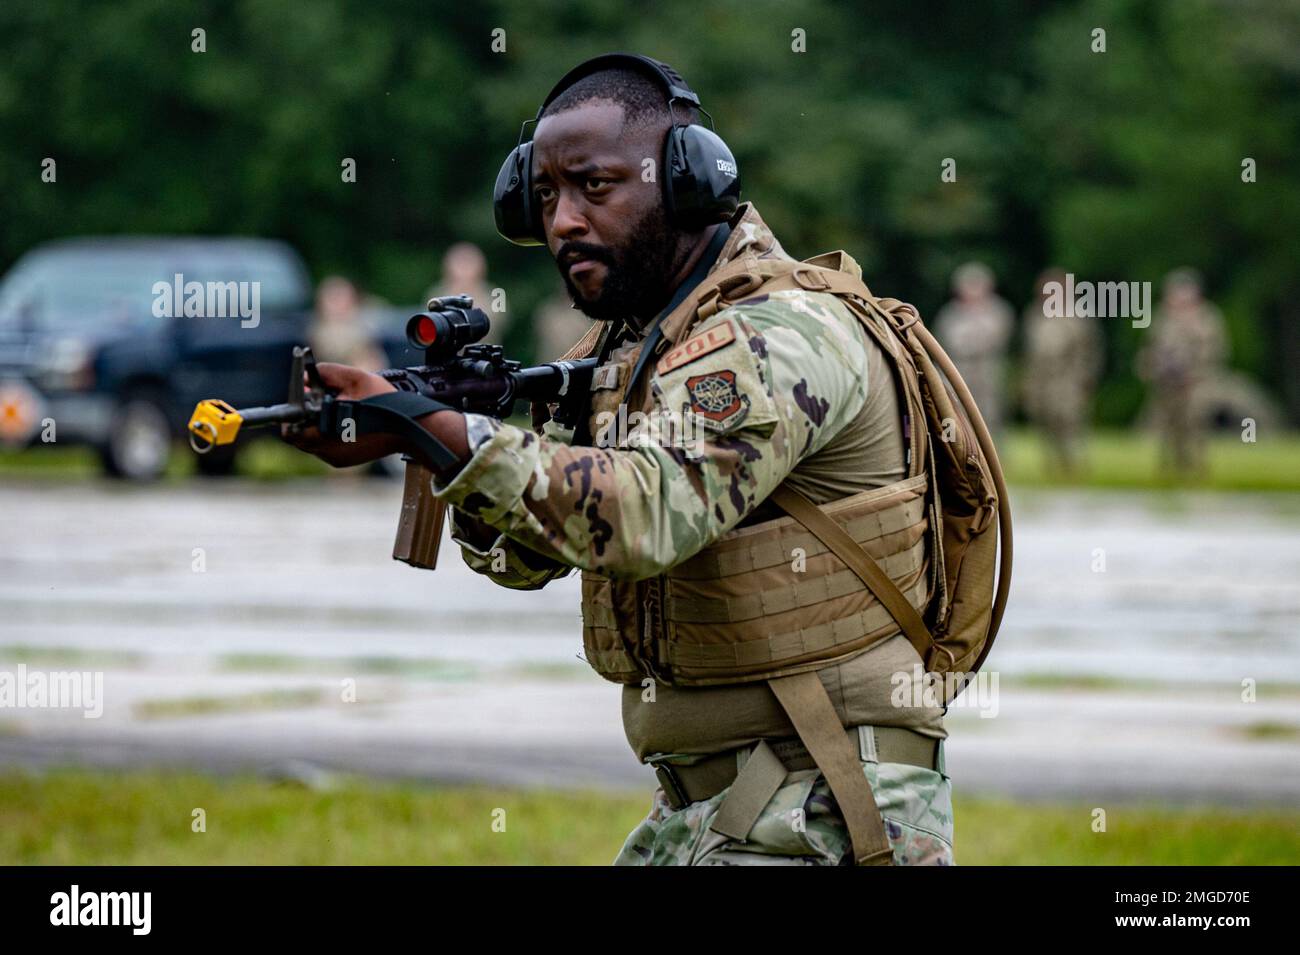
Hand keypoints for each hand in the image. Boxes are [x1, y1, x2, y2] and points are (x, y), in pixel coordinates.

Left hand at [280, 362, 405, 466]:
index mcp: (327, 434)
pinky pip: (325, 447)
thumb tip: (305, 378)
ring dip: (317, 426)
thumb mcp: (356, 378)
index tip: (304, 400)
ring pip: (312, 442)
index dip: (293, 413)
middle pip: (299, 436)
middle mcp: (328, 451)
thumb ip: (326, 373)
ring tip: (336, 410)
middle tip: (318, 402)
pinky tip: (345, 421)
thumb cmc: (386, 404)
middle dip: (304, 418)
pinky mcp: (344, 461)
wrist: (411, 429)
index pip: (291, 430)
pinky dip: (328, 434)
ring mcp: (336, 459)